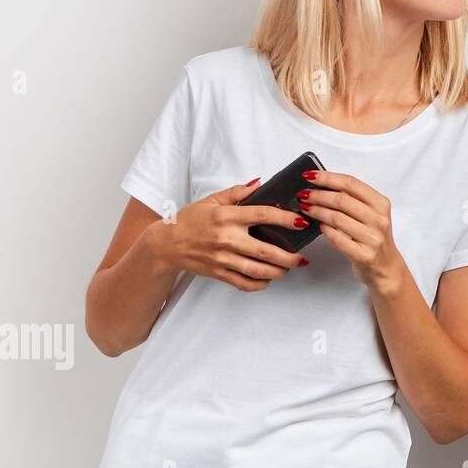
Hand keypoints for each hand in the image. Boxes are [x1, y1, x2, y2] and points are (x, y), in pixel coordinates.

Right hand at [147, 180, 309, 291]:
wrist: (164, 244)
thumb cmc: (189, 220)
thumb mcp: (212, 200)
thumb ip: (237, 192)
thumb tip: (260, 184)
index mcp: (227, 217)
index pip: (263, 215)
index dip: (286, 218)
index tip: (302, 222)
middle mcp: (226, 238)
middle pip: (265, 250)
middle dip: (289, 256)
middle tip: (302, 257)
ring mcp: (222, 258)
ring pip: (257, 270)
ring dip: (278, 271)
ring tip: (289, 268)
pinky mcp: (218, 273)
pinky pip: (243, 282)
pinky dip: (259, 284)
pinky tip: (268, 279)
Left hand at [294, 170, 403, 293]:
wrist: (386, 268)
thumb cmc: (373, 238)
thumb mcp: (371, 215)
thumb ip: (353, 200)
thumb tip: (323, 184)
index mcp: (381, 204)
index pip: (352, 184)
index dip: (328, 178)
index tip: (310, 176)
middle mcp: (379, 220)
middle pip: (342, 200)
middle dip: (318, 194)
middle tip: (303, 194)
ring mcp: (373, 238)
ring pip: (337, 218)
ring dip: (317, 211)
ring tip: (305, 207)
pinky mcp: (364, 255)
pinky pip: (337, 239)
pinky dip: (324, 230)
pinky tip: (317, 225)